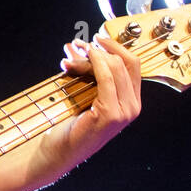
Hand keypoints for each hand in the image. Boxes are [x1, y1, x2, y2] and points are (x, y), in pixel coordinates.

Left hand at [45, 30, 141, 170]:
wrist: (57, 152)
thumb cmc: (69, 125)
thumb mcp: (84, 95)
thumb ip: (89, 74)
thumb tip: (79, 46)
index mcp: (131, 102)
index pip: (133, 65)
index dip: (116, 47)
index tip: (97, 38)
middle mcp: (133, 108)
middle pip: (126, 63)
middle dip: (103, 48)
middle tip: (80, 43)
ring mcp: (124, 112)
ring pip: (115, 68)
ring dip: (93, 54)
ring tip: (73, 50)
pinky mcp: (111, 114)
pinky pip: (106, 79)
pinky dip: (94, 64)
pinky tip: (80, 59)